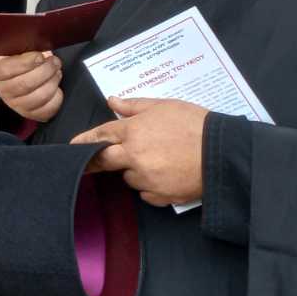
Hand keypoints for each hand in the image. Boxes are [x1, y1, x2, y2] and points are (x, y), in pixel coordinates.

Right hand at [0, 50, 63, 121]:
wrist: (19, 73)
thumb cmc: (19, 58)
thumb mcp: (17, 47)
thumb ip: (24, 46)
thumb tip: (41, 50)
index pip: (7, 69)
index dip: (27, 62)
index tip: (40, 55)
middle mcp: (2, 90)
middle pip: (25, 84)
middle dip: (45, 71)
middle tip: (55, 61)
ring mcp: (15, 104)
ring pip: (39, 97)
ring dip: (52, 82)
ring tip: (56, 72)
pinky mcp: (30, 113)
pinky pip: (48, 109)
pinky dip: (56, 97)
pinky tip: (55, 87)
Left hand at [71, 98, 207, 206]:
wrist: (223, 154)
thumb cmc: (195, 124)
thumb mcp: (164, 106)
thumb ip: (134, 105)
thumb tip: (112, 100)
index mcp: (132, 131)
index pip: (99, 136)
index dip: (84, 140)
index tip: (73, 145)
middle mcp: (133, 156)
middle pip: (102, 161)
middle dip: (94, 161)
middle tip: (91, 162)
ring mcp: (145, 178)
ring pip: (127, 177)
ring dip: (133, 170)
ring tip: (156, 160)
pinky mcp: (159, 195)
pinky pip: (145, 193)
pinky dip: (150, 186)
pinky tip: (165, 175)